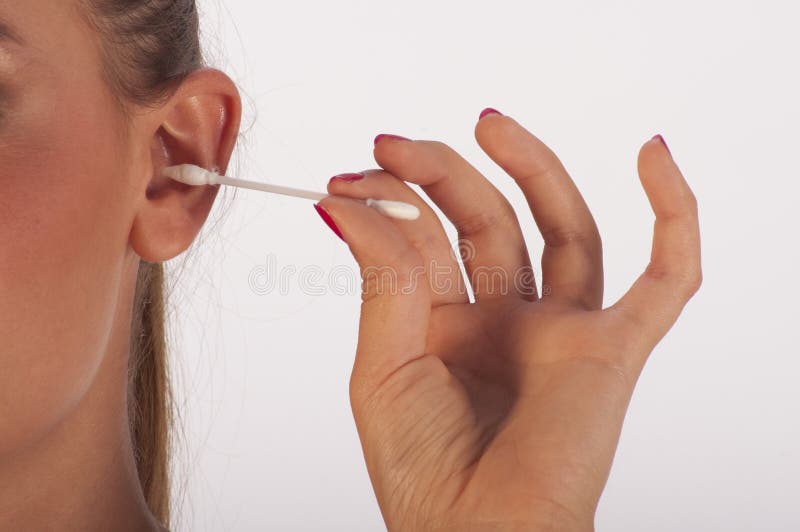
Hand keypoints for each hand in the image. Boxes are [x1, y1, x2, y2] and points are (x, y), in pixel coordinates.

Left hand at [316, 110, 701, 531]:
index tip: (350, 176)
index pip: (427, 240)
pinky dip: (673, 218)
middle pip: (487, 222)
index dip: (392, 202)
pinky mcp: (615, 349)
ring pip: (564, 228)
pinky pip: (666, 278)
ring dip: (533, 169)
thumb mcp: (383, 366)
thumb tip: (349, 201)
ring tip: (489, 122)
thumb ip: (382, 280)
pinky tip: (653, 156)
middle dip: (443, 176)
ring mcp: (564, 329)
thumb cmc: (424, 475)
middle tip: (394, 142)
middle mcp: (507, 320)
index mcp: (448, 326)